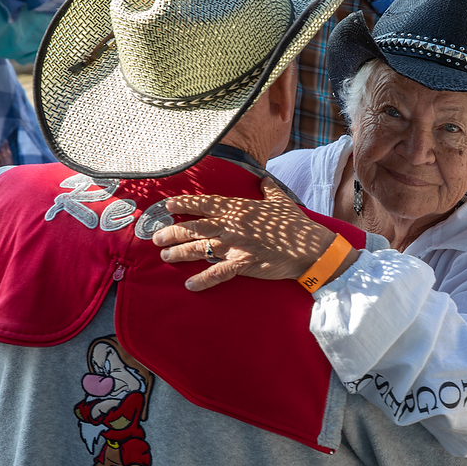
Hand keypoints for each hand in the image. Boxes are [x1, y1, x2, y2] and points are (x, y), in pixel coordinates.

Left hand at [151, 178, 358, 291]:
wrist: (310, 247)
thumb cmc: (295, 224)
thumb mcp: (281, 201)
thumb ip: (268, 190)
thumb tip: (263, 180)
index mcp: (238, 208)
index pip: (205, 204)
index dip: (183, 204)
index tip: (166, 206)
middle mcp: (232, 225)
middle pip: (194, 227)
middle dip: (172, 232)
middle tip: (155, 237)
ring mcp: (236, 245)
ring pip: (200, 248)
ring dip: (180, 252)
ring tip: (165, 256)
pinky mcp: (244, 263)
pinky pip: (218, 273)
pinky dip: (203, 280)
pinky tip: (190, 285)